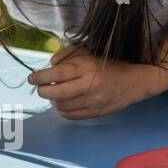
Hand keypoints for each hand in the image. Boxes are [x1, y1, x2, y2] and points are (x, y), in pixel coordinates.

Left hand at [27, 43, 159, 118]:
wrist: (136, 80)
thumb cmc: (109, 63)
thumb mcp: (87, 51)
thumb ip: (66, 55)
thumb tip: (48, 66)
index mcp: (86, 68)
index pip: (55, 74)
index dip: (38, 77)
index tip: (31, 78)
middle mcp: (88, 86)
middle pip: (54, 93)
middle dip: (42, 90)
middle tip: (39, 87)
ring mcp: (93, 102)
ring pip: (61, 106)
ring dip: (52, 101)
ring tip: (52, 94)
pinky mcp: (97, 112)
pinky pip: (71, 116)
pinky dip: (62, 111)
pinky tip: (61, 104)